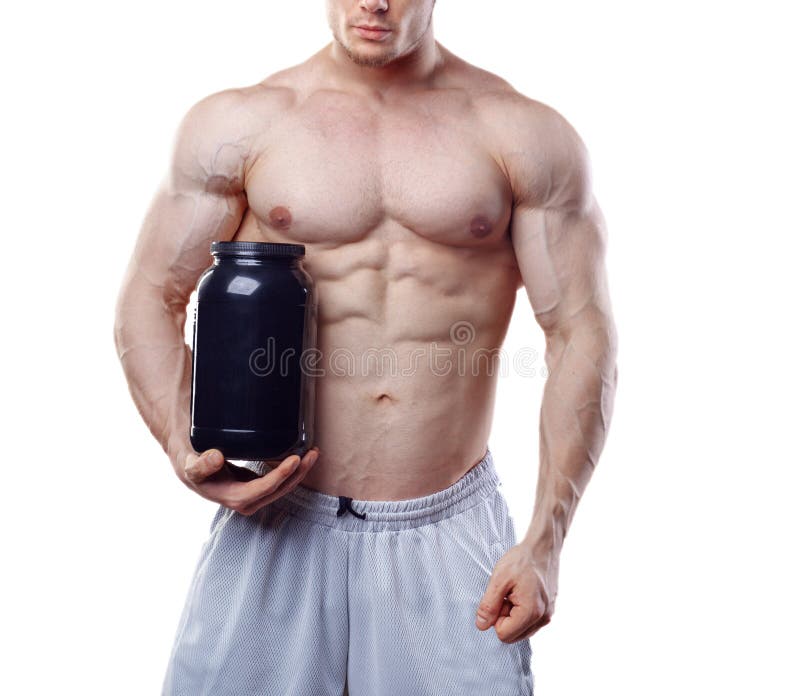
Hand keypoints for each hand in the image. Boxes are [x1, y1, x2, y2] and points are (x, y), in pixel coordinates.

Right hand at [181, 447, 319, 515]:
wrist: (190, 469)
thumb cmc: (191, 466)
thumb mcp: (189, 465)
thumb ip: (200, 464)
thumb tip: (216, 457)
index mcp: (233, 498)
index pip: (263, 489)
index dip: (280, 475)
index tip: (294, 459)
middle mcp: (246, 501)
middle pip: (280, 489)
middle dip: (298, 472)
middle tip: (312, 452)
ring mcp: (254, 495)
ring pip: (283, 486)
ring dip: (300, 471)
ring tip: (313, 452)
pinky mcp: (258, 487)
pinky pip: (280, 481)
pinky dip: (292, 470)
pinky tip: (302, 456)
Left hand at [475, 543, 558, 642]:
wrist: (543, 547)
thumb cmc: (522, 559)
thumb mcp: (499, 579)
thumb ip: (489, 605)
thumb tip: (481, 625)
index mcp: (531, 612)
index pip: (504, 635)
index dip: (496, 617)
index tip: (500, 597)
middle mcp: (543, 618)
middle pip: (513, 635)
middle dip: (505, 617)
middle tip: (507, 594)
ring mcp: (548, 614)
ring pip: (521, 629)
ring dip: (513, 614)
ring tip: (515, 592)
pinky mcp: (549, 609)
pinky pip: (530, 621)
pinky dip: (522, 610)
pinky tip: (523, 592)